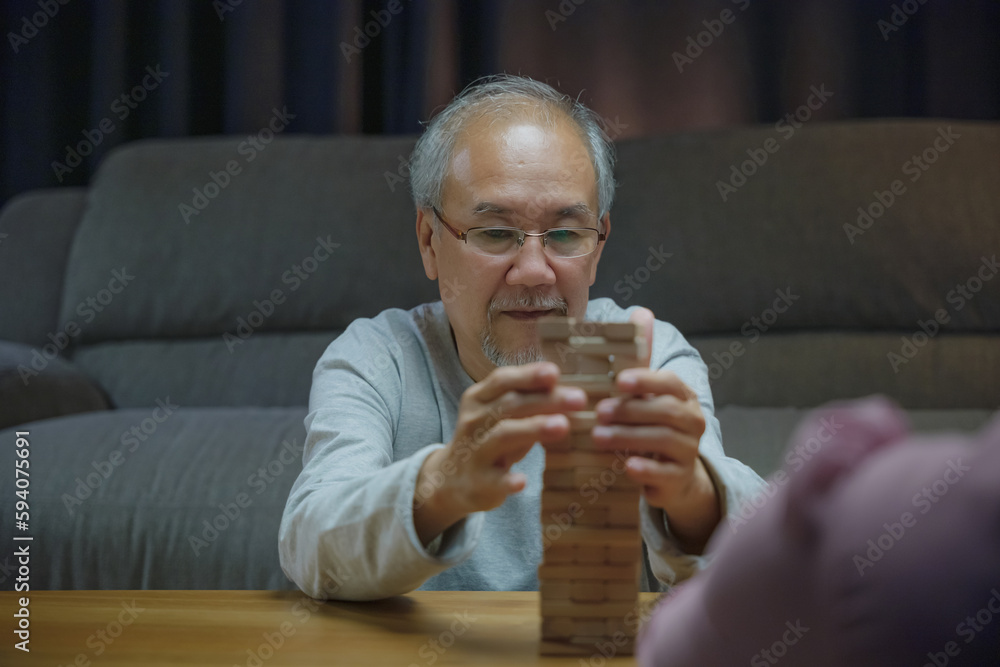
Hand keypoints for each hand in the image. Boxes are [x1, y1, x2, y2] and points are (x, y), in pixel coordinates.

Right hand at [413, 361, 586, 544]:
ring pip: (503, 435)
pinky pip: (493, 480)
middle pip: (509, 405)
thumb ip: (530, 401)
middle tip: (579, 398)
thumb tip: (569, 391)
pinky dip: (507, 481)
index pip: (503, 380)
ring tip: (562, 426)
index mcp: (478, 398)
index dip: (529, 375)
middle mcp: (473, 421)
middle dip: (546, 400)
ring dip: (533, 429)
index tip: (555, 373)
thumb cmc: (488, 439)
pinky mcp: (478, 482)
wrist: (452, 480)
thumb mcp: (502, 415)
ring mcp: (474, 452)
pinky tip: (522, 481)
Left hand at [592, 308, 720, 552]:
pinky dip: (646, 469)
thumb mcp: (645, 394)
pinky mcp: (679, 478)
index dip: (645, 380)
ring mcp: (689, 450)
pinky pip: (665, 472)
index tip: (619, 381)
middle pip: (664, 411)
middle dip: (629, 411)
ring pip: (663, 440)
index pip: (668, 382)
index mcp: (681, 395)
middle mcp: (692, 420)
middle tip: (597, 413)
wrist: (672, 475)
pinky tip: (626, 466)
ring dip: (629, 437)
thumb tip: (641, 310)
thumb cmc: (650, 425)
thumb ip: (640, 358)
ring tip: (598, 438)